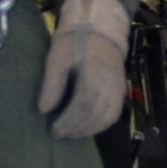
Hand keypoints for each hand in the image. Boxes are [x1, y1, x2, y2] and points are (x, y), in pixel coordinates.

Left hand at [40, 0, 129, 140]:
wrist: (101, 32)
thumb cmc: (75, 44)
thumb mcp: (57, 59)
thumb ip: (52, 85)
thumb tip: (44, 110)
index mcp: (93, 74)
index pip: (83, 105)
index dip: (68, 121)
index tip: (53, 130)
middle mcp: (110, 84)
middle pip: (95, 114)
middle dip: (76, 129)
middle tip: (59, 135)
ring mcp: (119, 89)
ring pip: (107, 117)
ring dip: (89, 130)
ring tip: (72, 134)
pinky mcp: (121, 91)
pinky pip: (114, 114)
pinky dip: (102, 125)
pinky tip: (89, 128)